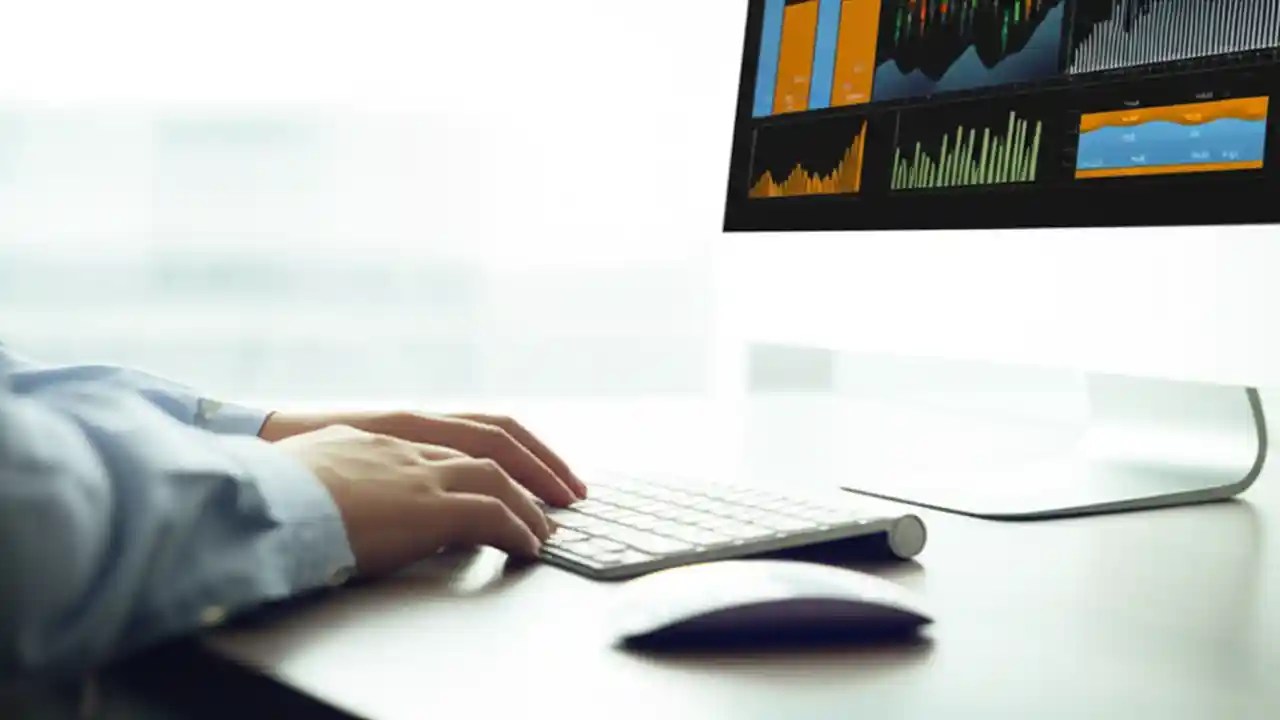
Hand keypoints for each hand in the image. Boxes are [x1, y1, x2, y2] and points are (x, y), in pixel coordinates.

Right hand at [276, 424, 550, 575]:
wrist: (258, 496)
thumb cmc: (270, 486)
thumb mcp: (318, 463)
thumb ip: (351, 470)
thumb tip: (358, 492)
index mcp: (386, 432)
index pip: (465, 427)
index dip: (505, 444)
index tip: (530, 459)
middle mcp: (410, 444)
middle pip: (494, 442)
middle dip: (537, 464)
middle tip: (568, 488)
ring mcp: (419, 472)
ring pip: (498, 477)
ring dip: (532, 503)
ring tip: (551, 528)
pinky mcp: (425, 507)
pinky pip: (490, 515)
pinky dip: (516, 529)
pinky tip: (528, 546)